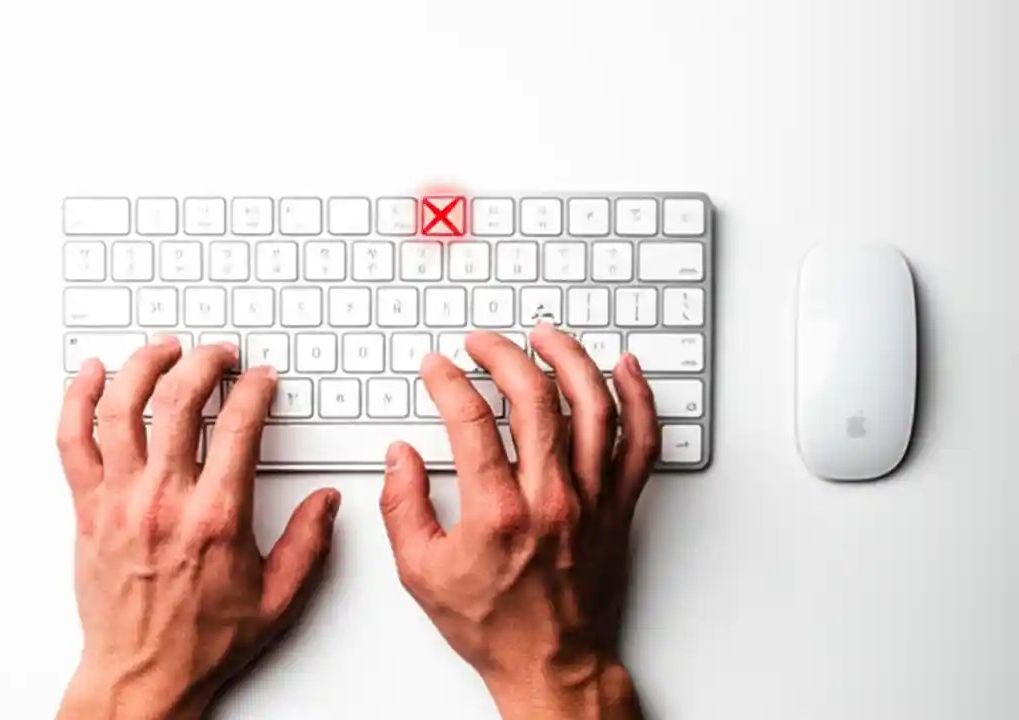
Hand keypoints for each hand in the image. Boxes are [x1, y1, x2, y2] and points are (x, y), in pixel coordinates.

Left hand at [55, 336, 340, 719]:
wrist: (141, 676)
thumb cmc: (201, 642)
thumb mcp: (278, 598)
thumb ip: (309, 543)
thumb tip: (327, 501)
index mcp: (217, 516)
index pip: (240, 426)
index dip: (255, 390)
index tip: (262, 379)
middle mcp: (165, 500)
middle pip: (181, 401)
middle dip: (205, 363)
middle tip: (219, 355)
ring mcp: (120, 501)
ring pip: (123, 409)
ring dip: (145, 366)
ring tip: (164, 348)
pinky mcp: (87, 510)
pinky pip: (73, 441)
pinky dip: (78, 399)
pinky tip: (91, 374)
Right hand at [379, 326, 659, 719]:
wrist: (552, 666)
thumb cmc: (494, 626)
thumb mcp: (421, 573)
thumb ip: (402, 507)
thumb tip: (399, 457)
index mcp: (498, 513)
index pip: (469, 420)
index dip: (448, 381)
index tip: (437, 367)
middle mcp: (551, 499)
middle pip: (534, 398)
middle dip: (502, 355)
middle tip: (482, 342)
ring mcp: (593, 500)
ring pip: (593, 407)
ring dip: (569, 359)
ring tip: (545, 336)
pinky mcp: (619, 508)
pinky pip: (641, 442)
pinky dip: (639, 398)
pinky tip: (624, 369)